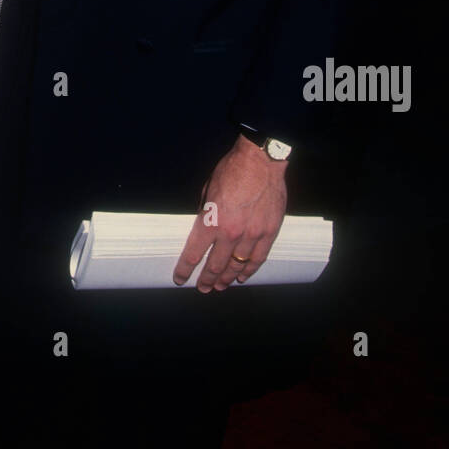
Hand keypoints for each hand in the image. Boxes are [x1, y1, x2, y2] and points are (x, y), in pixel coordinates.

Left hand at [173, 134, 287, 292]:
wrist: (260, 160)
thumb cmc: (232, 170)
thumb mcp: (208, 189)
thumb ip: (205, 212)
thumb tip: (202, 224)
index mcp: (211, 221)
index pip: (194, 253)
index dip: (185, 269)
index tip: (180, 278)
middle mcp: (230, 232)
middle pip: (215, 265)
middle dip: (206, 279)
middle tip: (202, 287)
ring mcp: (251, 234)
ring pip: (237, 265)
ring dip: (227, 278)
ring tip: (220, 286)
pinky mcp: (268, 232)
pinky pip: (258, 258)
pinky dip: (249, 270)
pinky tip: (243, 276)